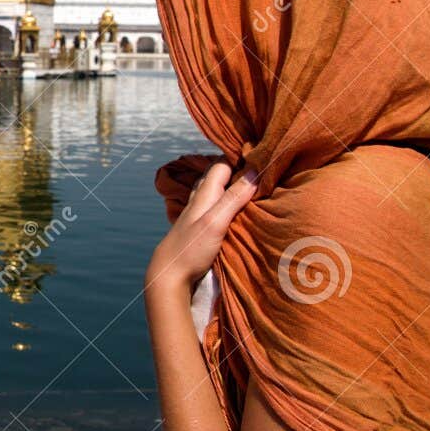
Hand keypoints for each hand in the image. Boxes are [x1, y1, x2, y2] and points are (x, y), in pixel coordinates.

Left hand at [144, 162, 257, 297]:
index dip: (238, 157)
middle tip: (259, 167)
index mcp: (203, 194)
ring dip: (230, 185)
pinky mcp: (199, 228)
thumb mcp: (215, 223)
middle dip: (235, 169)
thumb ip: (232, 198)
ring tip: (250, 184)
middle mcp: (199, 200)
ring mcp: (198, 214)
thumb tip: (254, 172)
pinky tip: (234, 207)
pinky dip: (226, 202)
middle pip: (217, 176)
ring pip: (215, 191)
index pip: (221, 164)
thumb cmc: (190, 249)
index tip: (260, 155)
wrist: (169, 275)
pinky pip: (215, 207)